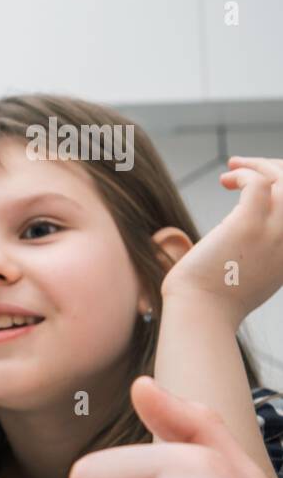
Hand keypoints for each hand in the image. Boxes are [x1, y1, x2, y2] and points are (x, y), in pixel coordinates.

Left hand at [160, 155, 282, 327]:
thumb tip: (258, 227)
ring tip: (233, 166)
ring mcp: (274, 233)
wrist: (201, 312)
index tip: (266, 179)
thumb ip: (267, 248)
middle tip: (243, 164)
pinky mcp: (248, 225)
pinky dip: (245, 174)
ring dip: (261, 165)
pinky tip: (226, 180)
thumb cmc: (218, 295)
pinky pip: (257, 184)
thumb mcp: (257, 271)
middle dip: (277, 168)